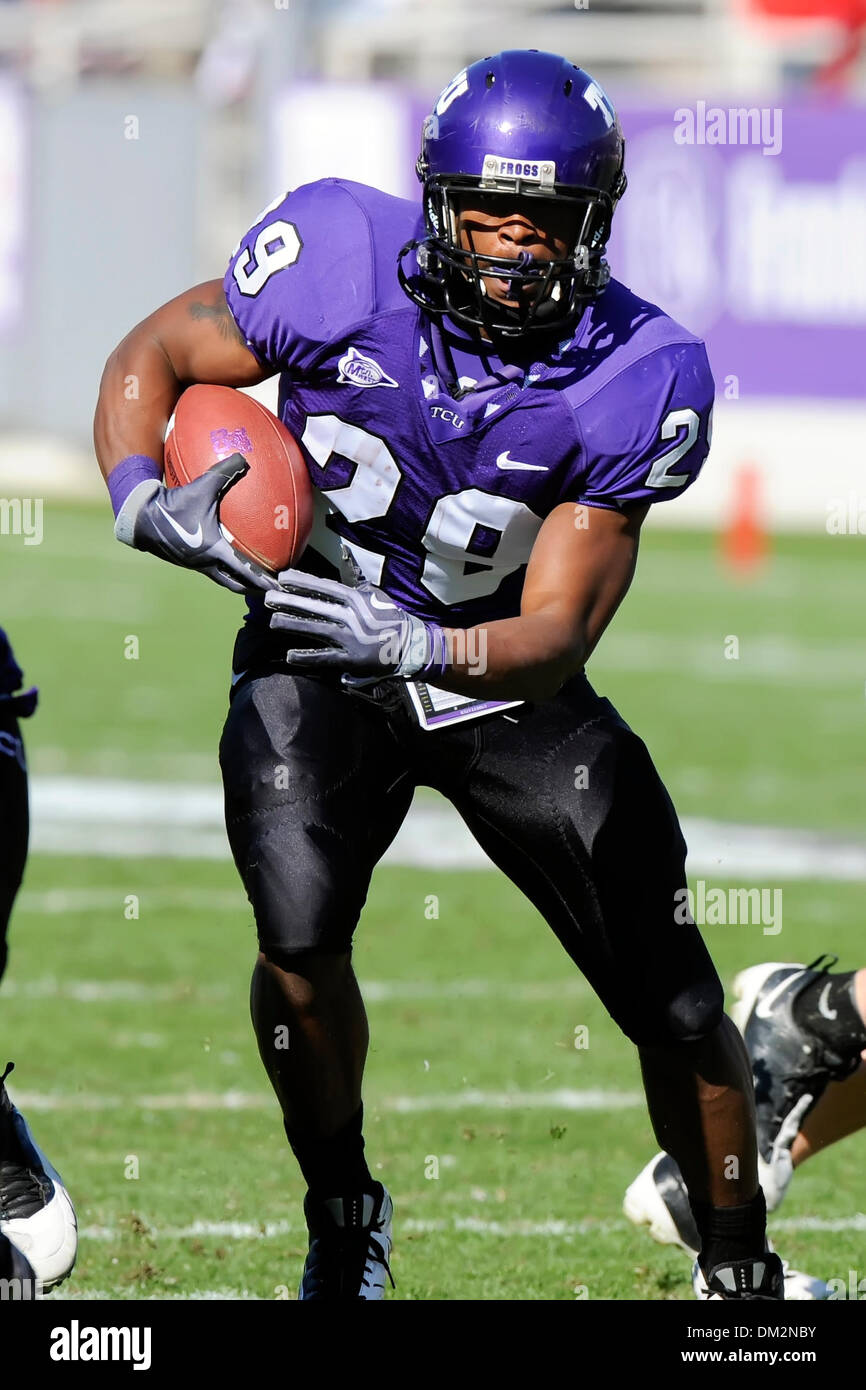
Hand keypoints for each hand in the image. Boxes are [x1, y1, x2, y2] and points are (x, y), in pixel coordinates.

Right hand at [114, 453, 275, 594]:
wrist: (140, 516)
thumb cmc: (173, 504)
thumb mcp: (201, 486)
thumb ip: (224, 472)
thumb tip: (245, 459)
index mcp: (213, 549)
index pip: (244, 571)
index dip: (262, 580)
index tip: (277, 588)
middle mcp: (205, 562)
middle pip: (234, 583)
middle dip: (253, 588)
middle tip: (269, 590)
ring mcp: (194, 563)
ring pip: (222, 578)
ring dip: (238, 582)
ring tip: (252, 582)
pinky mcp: (186, 559)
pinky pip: (210, 568)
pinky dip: (223, 569)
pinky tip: (225, 559)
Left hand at [264, 570, 445, 678]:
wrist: (410, 644)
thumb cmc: (390, 616)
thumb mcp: (374, 592)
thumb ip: (355, 575)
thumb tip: (344, 552)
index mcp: (355, 598)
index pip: (323, 587)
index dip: (302, 582)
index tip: (283, 578)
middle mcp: (350, 616)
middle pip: (315, 607)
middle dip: (290, 602)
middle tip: (268, 598)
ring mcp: (350, 638)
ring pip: (316, 629)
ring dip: (293, 625)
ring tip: (273, 621)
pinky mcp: (351, 658)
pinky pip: (325, 657)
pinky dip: (308, 657)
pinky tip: (290, 655)